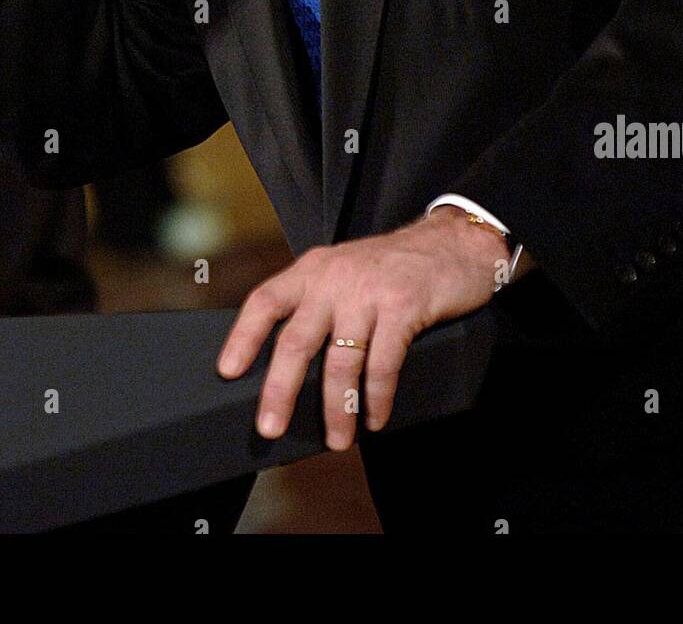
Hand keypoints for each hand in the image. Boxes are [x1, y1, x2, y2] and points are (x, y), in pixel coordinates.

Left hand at [216, 206, 509, 450]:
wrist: (455, 242)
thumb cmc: (396, 267)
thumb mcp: (347, 272)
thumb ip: (320, 304)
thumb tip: (289, 366)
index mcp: (314, 269)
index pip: (266, 300)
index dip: (243, 337)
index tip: (227, 371)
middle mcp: (335, 278)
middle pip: (296, 340)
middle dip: (280, 390)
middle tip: (270, 427)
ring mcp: (369, 292)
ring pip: (340, 361)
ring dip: (337, 408)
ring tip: (337, 439)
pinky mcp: (403, 306)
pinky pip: (383, 363)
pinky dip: (377, 398)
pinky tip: (375, 418)